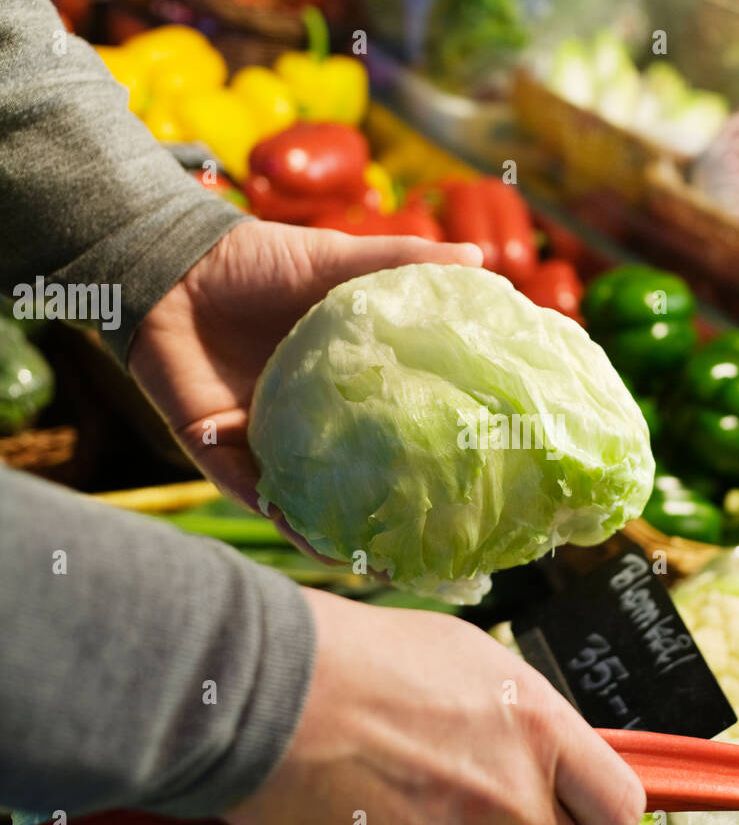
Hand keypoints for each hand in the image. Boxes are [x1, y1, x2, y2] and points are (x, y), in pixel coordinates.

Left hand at [129, 219, 481, 515]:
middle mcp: (305, 419)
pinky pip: (256, 496)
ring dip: (340, 535)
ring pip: (307, 502)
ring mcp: (263, 439)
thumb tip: (479, 260)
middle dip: (387, 515)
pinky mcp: (219, 450)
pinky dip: (286, 520)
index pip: (390, 428)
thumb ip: (402, 263)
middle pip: (353, 478)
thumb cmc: (254, 260)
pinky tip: (320, 544)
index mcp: (336, 380)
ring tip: (382, 564)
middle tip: (435, 545)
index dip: (426, 456)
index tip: (471, 483)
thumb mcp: (336, 260)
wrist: (173, 265)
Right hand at [224, 593, 646, 824]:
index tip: (578, 817)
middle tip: (491, 823)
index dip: (598, 819)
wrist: (261, 686)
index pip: (620, 811)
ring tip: (395, 792)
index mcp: (537, 726)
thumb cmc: (361, 654)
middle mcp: (507, 795)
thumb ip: (525, 721)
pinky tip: (353, 809)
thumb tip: (552, 762)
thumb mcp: (469, 660)